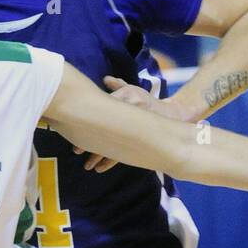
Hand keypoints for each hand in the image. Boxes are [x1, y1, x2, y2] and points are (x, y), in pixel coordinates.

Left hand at [74, 76, 190, 172]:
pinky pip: (123, 153)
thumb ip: (119, 84)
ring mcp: (137, 127)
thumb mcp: (135, 90)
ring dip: (99, 155)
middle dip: (90, 140)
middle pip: (106, 127)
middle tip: (76, 150)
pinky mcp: (140, 142)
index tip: (74, 129)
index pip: (103, 107)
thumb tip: (105, 78)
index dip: (88, 118)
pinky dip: (110, 162)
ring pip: (113, 143)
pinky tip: (99, 168)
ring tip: (87, 165)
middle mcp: (132, 110)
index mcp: (128, 96)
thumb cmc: (149, 102)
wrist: (173, 115)